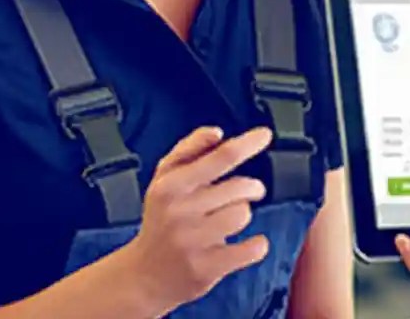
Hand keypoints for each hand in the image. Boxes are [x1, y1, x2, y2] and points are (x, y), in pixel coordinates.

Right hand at [126, 126, 273, 313]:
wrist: (144, 275)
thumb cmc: (162, 219)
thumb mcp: (164, 180)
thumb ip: (190, 150)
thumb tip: (216, 133)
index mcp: (170, 185)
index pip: (220, 157)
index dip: (248, 144)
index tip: (265, 135)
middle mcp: (179, 212)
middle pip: (240, 187)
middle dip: (251, 188)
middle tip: (248, 192)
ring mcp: (192, 241)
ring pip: (243, 214)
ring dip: (243, 215)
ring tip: (230, 220)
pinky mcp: (206, 268)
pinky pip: (251, 249)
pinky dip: (257, 245)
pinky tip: (247, 244)